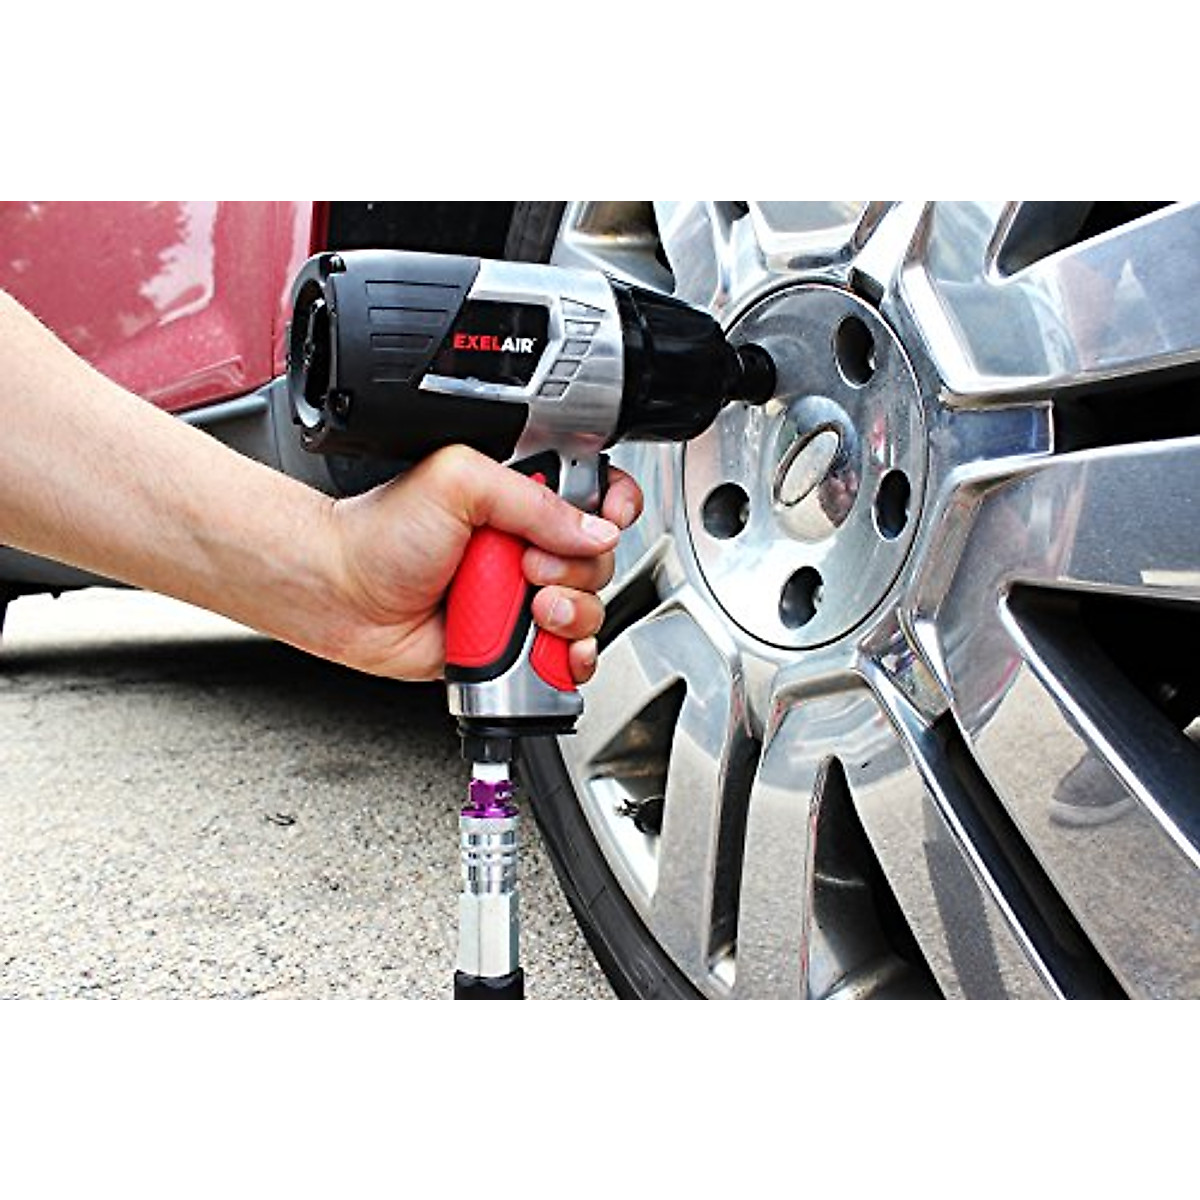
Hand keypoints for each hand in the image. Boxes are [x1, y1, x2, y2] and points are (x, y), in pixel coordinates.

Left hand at [326, 446, 642, 682]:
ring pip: (589, 611)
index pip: (596, 494)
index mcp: (521, 496)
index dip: (614, 508)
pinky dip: (568, 658)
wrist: (342, 595)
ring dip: (572, 615)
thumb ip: (532, 500)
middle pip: (599, 561)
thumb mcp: (459, 483)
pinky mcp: (514, 643)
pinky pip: (565, 656)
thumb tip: (595, 531)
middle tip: (531, 568)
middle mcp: (527, 545)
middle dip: (578, 571)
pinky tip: (545, 648)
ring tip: (531, 612)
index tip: (607, 519)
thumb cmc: (381, 533)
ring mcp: (522, 596)